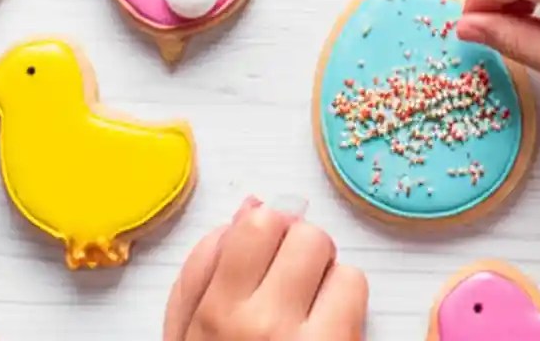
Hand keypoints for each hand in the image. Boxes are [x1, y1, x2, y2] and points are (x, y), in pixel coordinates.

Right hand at [163, 198, 367, 340]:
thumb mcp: (183, 335)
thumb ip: (200, 273)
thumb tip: (244, 211)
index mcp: (217, 314)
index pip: (256, 224)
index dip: (264, 228)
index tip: (262, 245)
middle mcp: (265, 324)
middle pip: (303, 234)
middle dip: (297, 247)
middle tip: (287, 276)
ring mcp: (312, 339)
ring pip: (336, 260)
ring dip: (325, 275)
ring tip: (307, 305)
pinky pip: (357, 289)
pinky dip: (345, 299)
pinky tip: (325, 322)